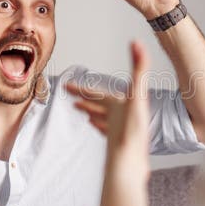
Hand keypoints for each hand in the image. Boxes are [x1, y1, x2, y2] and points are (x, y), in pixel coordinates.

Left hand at [67, 41, 150, 176]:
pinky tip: (107, 134)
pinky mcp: (122, 147)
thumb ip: (139, 68)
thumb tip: (136, 42)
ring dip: (94, 117)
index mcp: (113, 105)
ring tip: (87, 117)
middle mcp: (111, 118)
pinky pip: (111, 137)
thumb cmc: (131, 130)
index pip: (94, 93)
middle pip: (94, 108)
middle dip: (84, 102)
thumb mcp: (137, 95)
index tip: (65, 85)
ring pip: (101, 123)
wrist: (130, 163)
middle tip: (73, 101)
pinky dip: (106, 132)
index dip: (80, 88)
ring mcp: (115, 134)